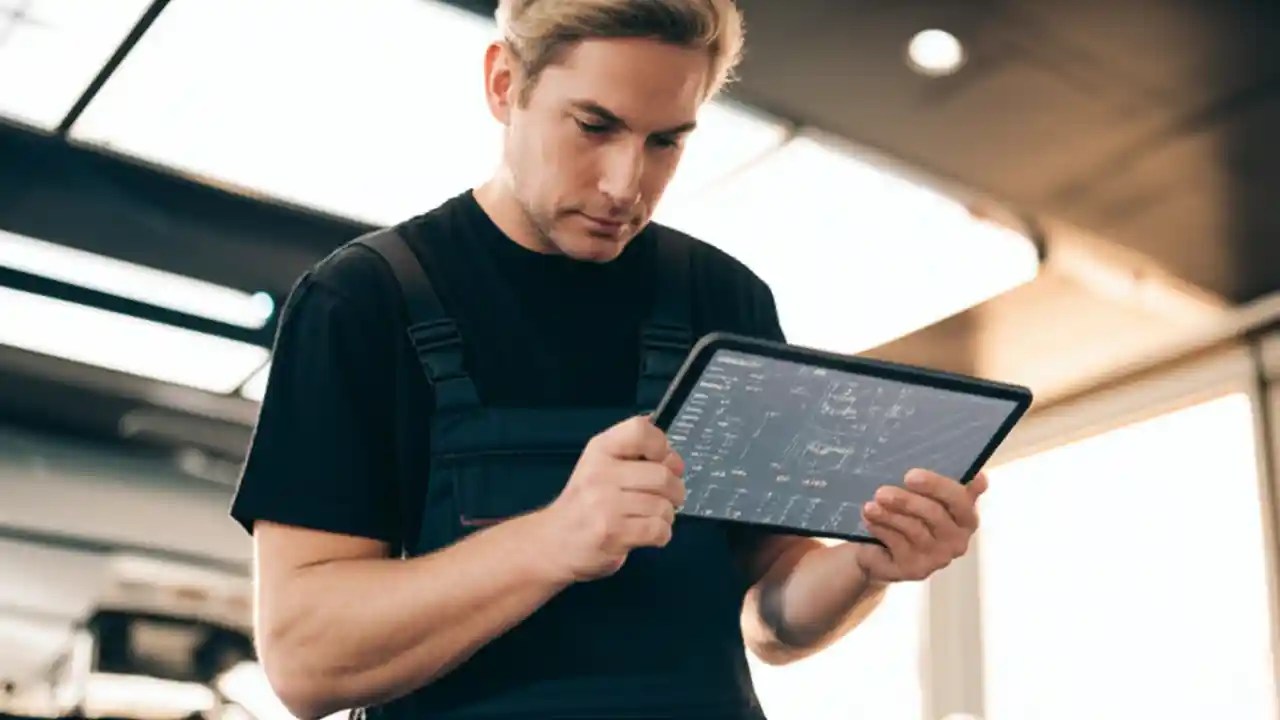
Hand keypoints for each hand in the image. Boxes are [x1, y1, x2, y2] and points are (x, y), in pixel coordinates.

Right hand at [536, 415, 685, 582]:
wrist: (552, 543)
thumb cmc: (583, 506)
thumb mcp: (600, 466)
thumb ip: (632, 454)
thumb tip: (670, 453)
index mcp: (600, 450)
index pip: (641, 431)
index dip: (662, 447)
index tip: (664, 462)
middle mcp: (601, 472)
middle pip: (662, 474)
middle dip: (675, 491)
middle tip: (666, 498)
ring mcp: (606, 504)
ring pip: (663, 506)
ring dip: (666, 516)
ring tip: (650, 518)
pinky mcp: (612, 533)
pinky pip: (658, 530)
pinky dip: (661, 535)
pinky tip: (646, 534)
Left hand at [854, 468, 986, 582]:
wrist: (882, 550)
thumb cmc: (909, 515)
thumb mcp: (924, 496)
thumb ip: (943, 485)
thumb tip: (978, 478)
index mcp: (966, 516)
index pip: (960, 499)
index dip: (936, 486)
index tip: (910, 475)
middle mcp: (958, 540)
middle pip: (935, 514)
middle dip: (906, 500)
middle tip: (882, 492)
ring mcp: (938, 557)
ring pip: (914, 530)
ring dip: (889, 515)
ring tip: (871, 506)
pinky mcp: (917, 569)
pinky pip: (898, 545)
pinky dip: (882, 528)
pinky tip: (870, 519)